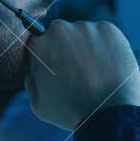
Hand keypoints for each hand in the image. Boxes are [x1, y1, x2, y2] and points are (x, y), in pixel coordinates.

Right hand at [25, 20, 139, 129]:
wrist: (108, 113)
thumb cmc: (71, 112)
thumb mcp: (38, 103)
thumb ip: (30, 81)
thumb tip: (33, 69)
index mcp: (38, 44)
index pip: (38, 42)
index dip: (47, 55)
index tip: (57, 69)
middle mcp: (60, 29)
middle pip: (60, 33)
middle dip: (66, 48)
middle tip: (78, 72)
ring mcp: (86, 27)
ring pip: (83, 33)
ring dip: (86, 46)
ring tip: (95, 72)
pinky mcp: (109, 29)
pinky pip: (104, 35)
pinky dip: (106, 46)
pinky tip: (108, 67)